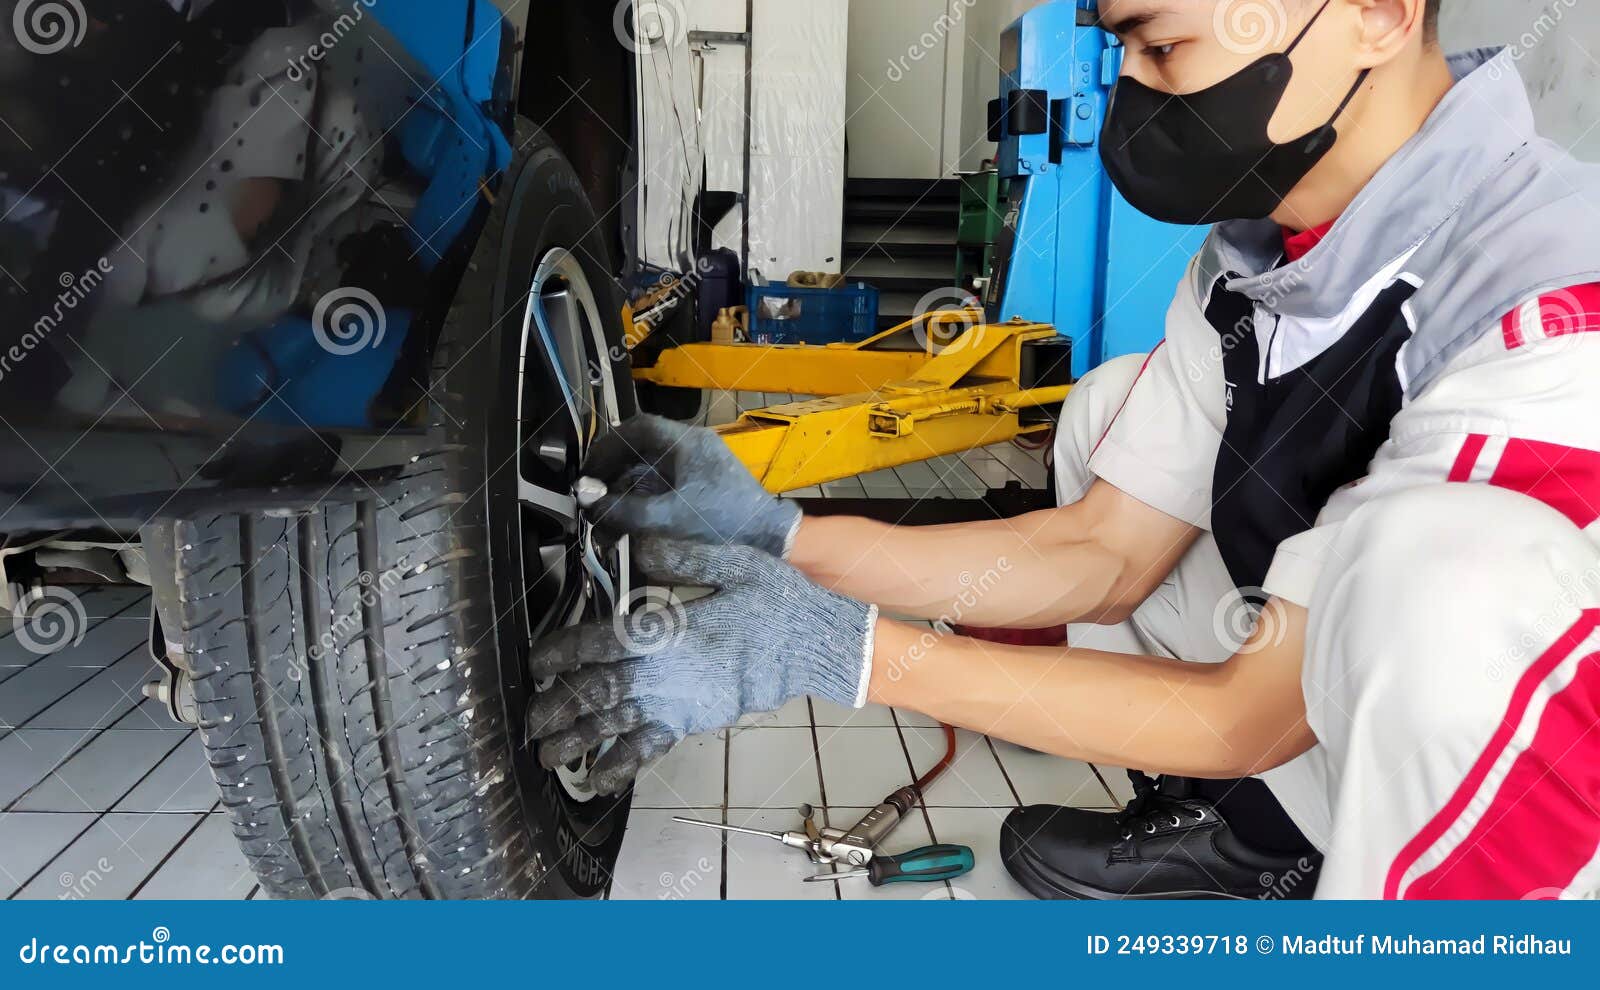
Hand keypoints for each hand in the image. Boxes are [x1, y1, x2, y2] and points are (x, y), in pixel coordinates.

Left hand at [526, 537, 875, 794]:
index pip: (602, 643)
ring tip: (545, 754)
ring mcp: (681, 702)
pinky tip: (595, 777)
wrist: (816, 644)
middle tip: (528, 718)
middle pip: (599, 692)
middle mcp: (668, 673)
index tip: (536, 661)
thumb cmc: (775, 600)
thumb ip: (679, 557)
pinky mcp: (695, 721)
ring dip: (577, 740)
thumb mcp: (732, 562)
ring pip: (617, 725)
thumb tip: (632, 546)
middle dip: (559, 706)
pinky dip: (621, 766)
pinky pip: (651, 748)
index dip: (563, 652)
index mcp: (670, 630)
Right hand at [584, 414, 802, 558]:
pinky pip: (662, 489)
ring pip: (649, 472)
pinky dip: (641, 504)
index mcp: (688, 443)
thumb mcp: (668, 519)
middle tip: (591, 497)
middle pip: (640, 450)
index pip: (638, 429)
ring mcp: (697, 469)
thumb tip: (586, 500)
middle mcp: (692, 449)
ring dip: (624, 493)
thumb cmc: (723, 525)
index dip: (608, 447)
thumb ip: (625, 510)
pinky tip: (627, 527)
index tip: (588, 472)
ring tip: (605, 521)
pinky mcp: (700, 490)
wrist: (771, 543)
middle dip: (612, 474)